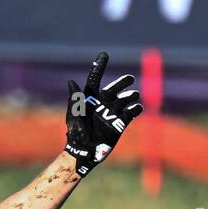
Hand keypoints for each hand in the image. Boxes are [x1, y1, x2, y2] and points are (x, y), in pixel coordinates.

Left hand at [64, 52, 142, 176]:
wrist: (85, 154)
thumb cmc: (76, 135)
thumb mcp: (74, 117)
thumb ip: (75, 100)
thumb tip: (71, 82)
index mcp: (89, 100)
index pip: (95, 79)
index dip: (99, 67)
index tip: (104, 54)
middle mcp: (102, 104)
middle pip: (115, 88)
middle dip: (123, 82)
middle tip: (130, 79)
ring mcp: (112, 113)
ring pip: (125, 99)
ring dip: (130, 96)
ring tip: (133, 96)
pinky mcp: (120, 123)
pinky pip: (131, 112)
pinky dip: (136, 109)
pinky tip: (136, 108)